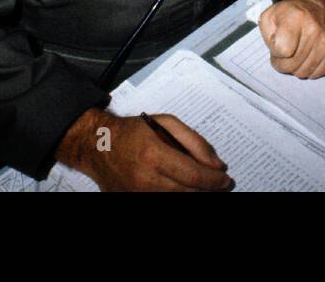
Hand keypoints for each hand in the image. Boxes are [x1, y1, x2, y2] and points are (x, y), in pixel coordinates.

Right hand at [57, 108, 232, 191]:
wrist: (98, 146)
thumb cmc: (133, 132)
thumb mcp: (166, 123)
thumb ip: (194, 142)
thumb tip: (217, 164)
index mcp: (154, 154)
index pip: (194, 175)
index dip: (214, 180)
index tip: (226, 179)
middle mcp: (145, 179)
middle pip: (188, 193)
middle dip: (209, 190)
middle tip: (221, 185)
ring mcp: (137, 195)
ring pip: (177, 201)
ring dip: (196, 195)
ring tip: (205, 188)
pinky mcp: (132, 201)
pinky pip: (162, 202)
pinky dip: (178, 197)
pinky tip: (186, 190)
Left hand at [259, 0, 324, 78]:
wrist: (317, 4)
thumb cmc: (291, 12)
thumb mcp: (270, 16)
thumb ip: (268, 36)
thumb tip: (277, 55)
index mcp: (296, 18)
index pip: (282, 50)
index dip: (275, 53)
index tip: (277, 46)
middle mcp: (314, 30)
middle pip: (292, 65)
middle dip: (283, 64)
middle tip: (283, 55)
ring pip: (304, 72)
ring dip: (296, 68)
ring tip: (295, 55)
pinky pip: (318, 72)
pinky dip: (310, 69)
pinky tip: (306, 57)